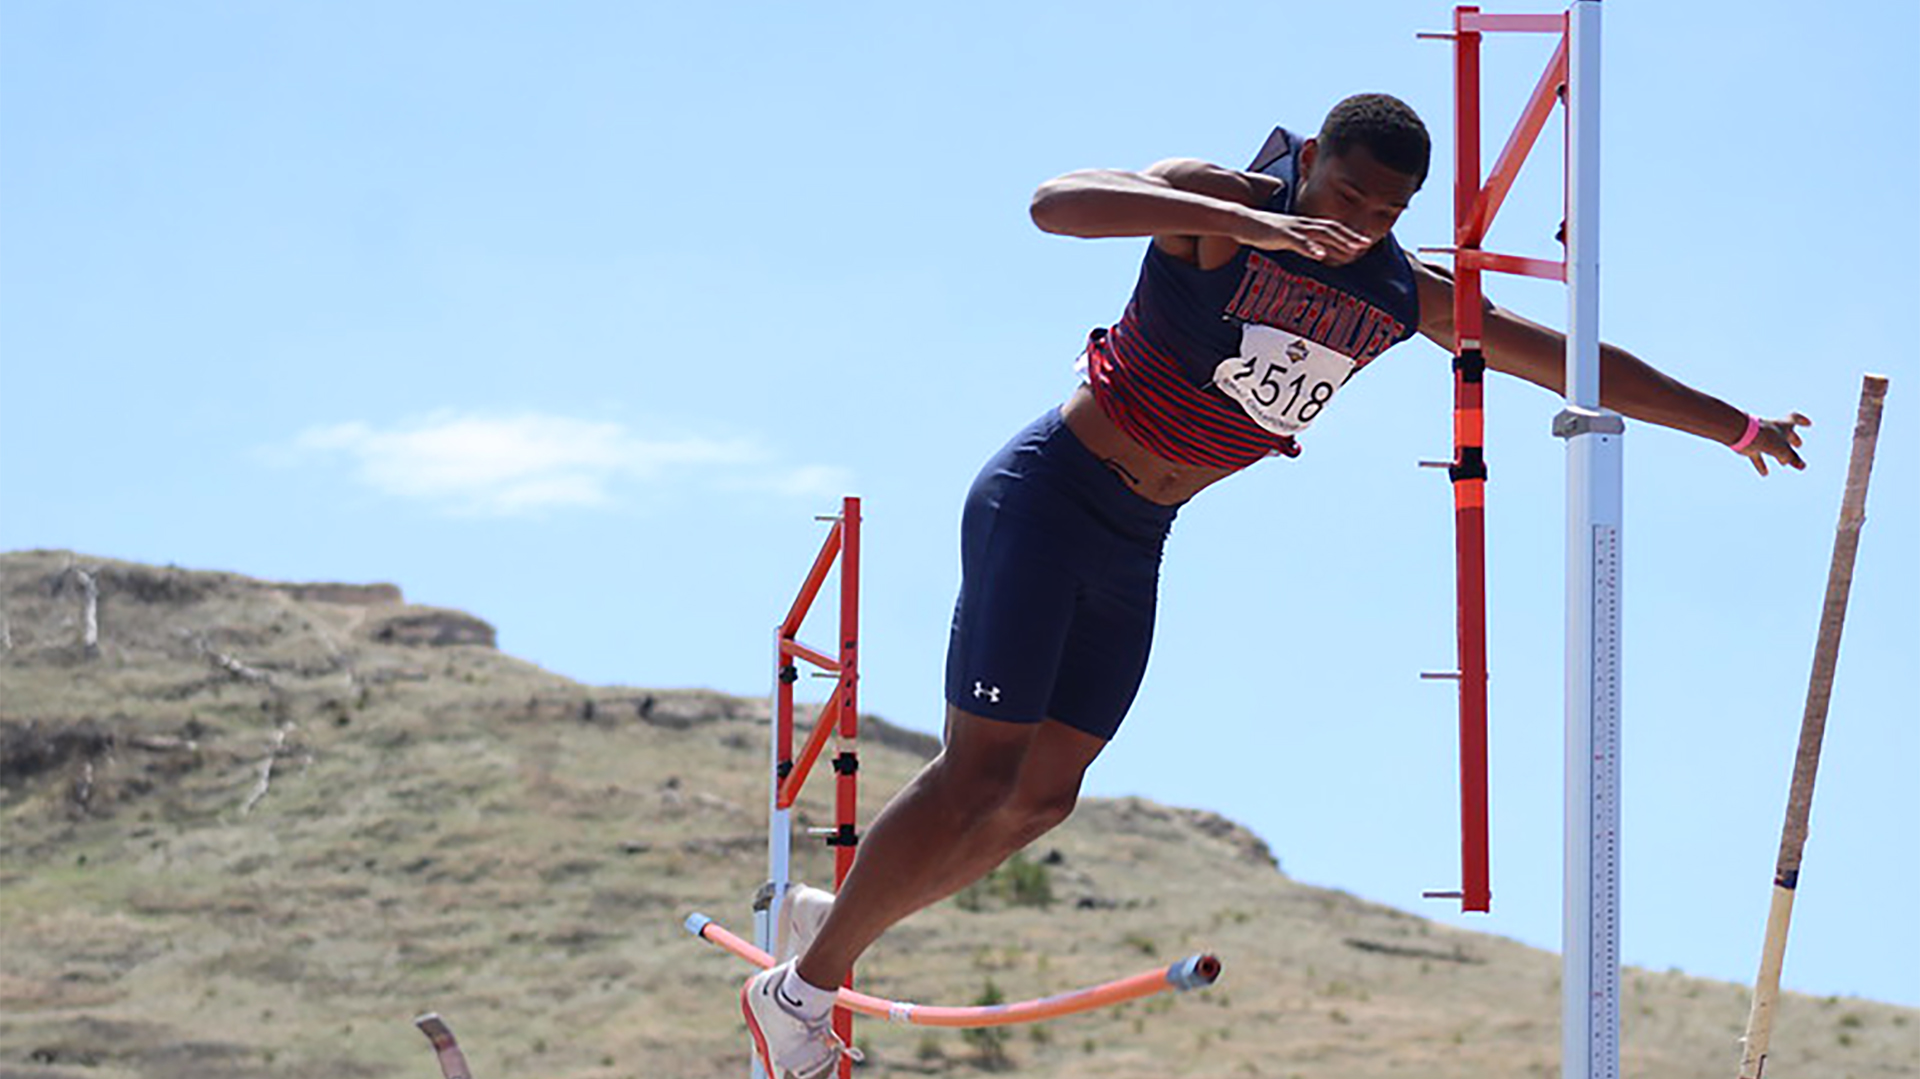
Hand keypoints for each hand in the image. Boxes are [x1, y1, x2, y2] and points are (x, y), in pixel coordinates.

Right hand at [1235, 211, 1371, 263]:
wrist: (1241, 221)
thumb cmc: (1263, 231)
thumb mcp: (1288, 238)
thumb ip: (1304, 244)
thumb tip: (1319, 253)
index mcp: (1305, 224)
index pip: (1332, 227)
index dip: (1349, 233)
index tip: (1365, 240)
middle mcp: (1303, 223)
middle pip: (1332, 228)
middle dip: (1350, 236)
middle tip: (1366, 244)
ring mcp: (1293, 228)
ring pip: (1320, 233)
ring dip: (1338, 241)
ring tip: (1353, 250)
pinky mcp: (1281, 234)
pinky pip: (1298, 241)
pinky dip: (1311, 247)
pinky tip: (1321, 256)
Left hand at [1740, 412, 1810, 475]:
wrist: (1742, 435)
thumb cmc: (1766, 438)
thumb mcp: (1783, 450)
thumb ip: (1793, 458)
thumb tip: (1803, 466)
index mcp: (1783, 424)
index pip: (1795, 419)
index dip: (1802, 421)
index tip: (1809, 424)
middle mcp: (1772, 429)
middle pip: (1785, 434)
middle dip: (1793, 439)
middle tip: (1799, 445)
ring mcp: (1760, 437)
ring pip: (1772, 446)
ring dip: (1779, 454)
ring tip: (1784, 463)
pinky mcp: (1750, 446)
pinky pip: (1757, 456)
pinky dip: (1761, 464)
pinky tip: (1765, 474)